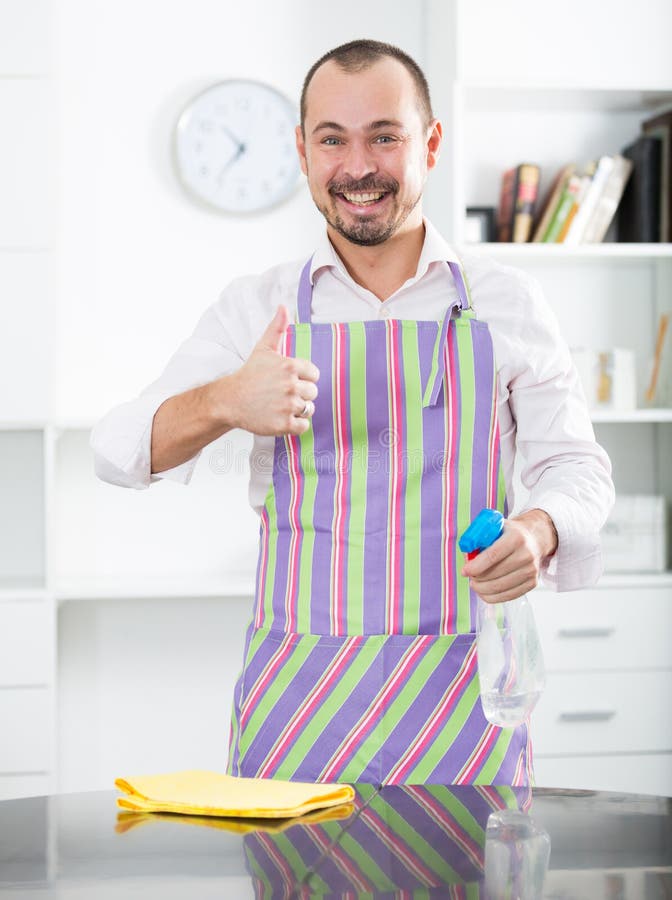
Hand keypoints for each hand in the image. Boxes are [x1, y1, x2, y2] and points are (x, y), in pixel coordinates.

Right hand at [222, 305, 318, 435]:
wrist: (230, 400)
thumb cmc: (249, 374)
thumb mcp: (263, 349)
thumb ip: (277, 328)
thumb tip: (283, 307)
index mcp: (289, 366)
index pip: (314, 374)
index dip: (303, 378)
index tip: (287, 380)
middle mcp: (291, 386)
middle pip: (313, 392)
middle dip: (300, 394)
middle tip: (281, 394)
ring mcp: (288, 406)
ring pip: (309, 409)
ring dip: (298, 409)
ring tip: (280, 405)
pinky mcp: (284, 424)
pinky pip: (303, 426)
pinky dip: (295, 425)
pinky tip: (281, 417)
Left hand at [461, 509, 557, 603]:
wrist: (534, 540)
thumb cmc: (509, 534)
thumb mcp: (495, 527)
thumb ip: (479, 538)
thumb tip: (466, 557)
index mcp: (516, 538)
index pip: (492, 556)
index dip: (476, 566)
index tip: (464, 571)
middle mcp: (526, 555)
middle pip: (495, 574)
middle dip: (477, 579)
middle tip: (469, 576)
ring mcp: (531, 570)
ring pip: (500, 588)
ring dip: (482, 589)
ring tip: (475, 584)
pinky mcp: (532, 583)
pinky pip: (508, 596)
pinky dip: (492, 597)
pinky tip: (484, 592)